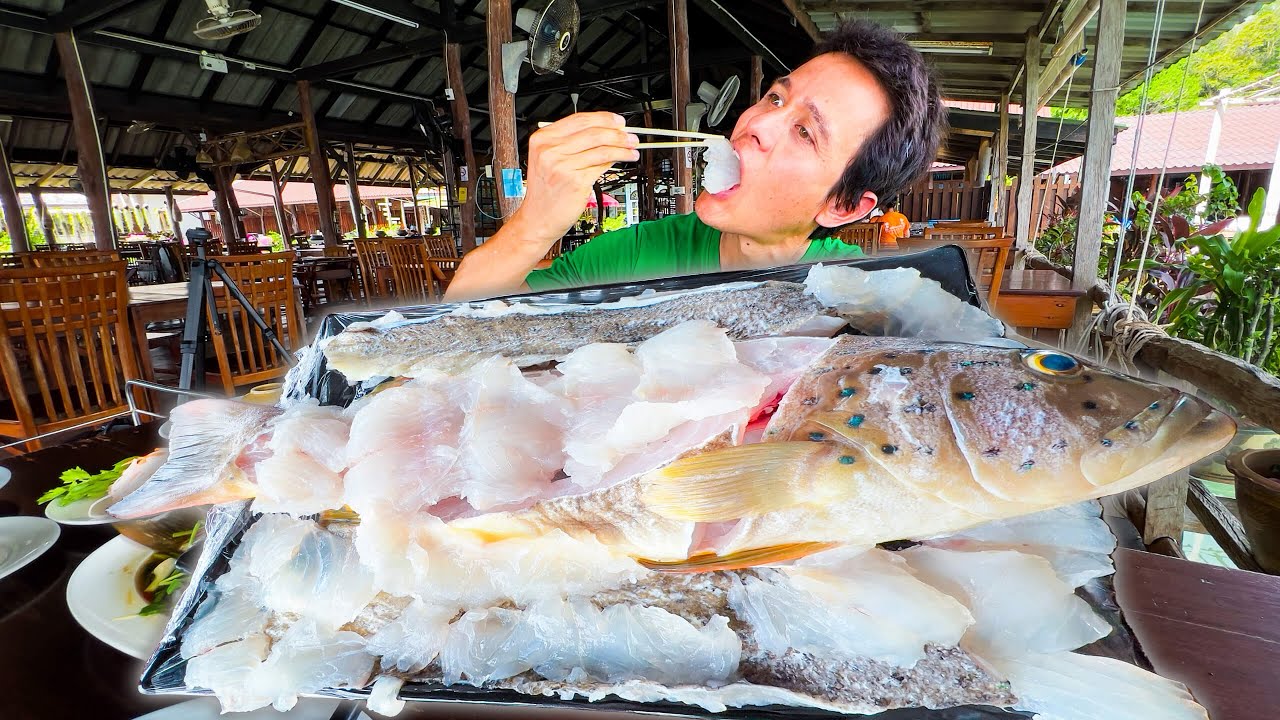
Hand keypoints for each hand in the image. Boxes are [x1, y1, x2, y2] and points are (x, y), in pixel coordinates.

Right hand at [513, 112, 637, 244]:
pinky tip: (624, 160)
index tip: (618, 121)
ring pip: (601, 149)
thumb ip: (573, 145)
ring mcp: (562, 166)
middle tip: (630, 135)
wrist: (537, 218)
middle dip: (617, 132)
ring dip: (622, 147)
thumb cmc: (545, 192)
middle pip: (593, 132)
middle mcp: (550, 150)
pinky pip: (601, 166)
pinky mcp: (575, 182)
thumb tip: (606, 133)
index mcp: (542, 139)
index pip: (579, 119)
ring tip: (632, 148)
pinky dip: (617, 160)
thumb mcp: (550, 160)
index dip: (603, 118)